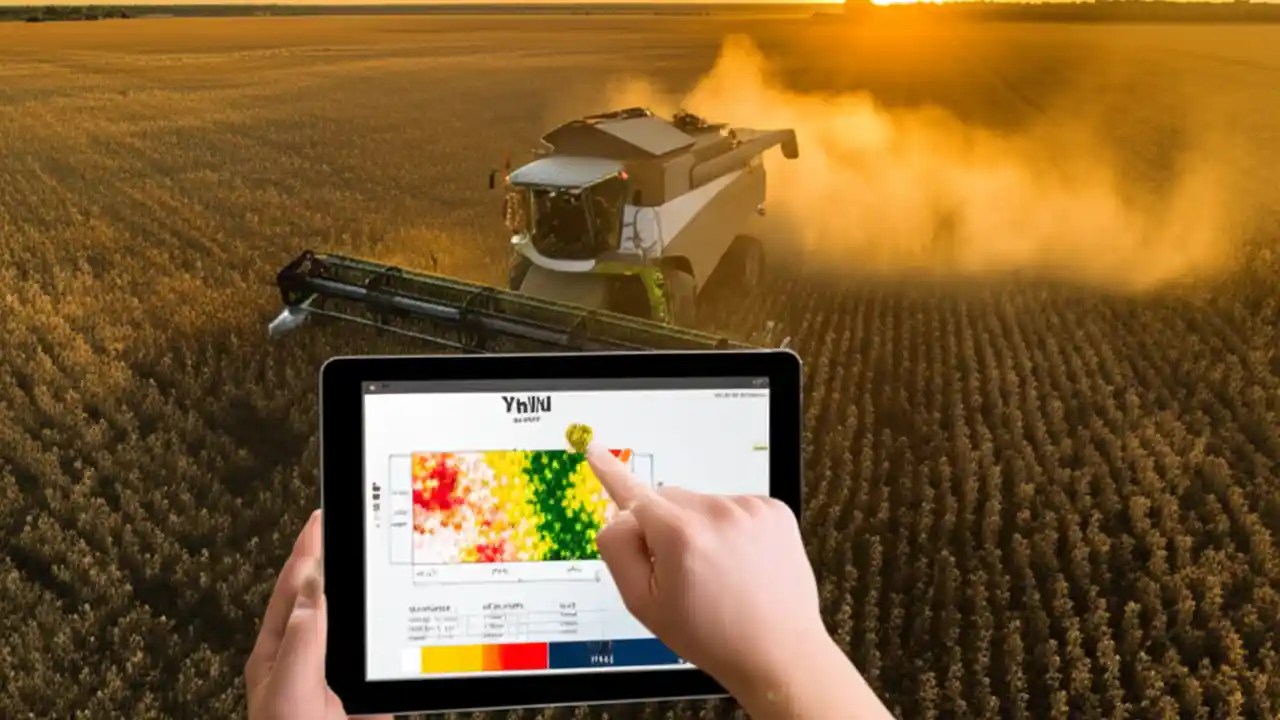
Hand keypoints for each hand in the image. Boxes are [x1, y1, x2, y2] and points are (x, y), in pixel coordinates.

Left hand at [245, 510, 392, 719]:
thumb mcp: (292, 696)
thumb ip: (302, 642)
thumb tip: (312, 588)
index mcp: (278, 656)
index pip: (293, 589)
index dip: (308, 550)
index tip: (324, 516)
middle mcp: (308, 663)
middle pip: (325, 600)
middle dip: (339, 561)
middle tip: (354, 522)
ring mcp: (338, 681)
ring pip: (356, 626)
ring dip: (369, 596)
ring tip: (381, 557)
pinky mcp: (368, 700)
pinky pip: (385, 657)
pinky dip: (399, 634)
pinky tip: (410, 619)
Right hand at [585, 445, 826, 691]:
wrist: (778, 651)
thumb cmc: (712, 634)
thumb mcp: (644, 604)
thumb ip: (619, 552)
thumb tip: (619, 519)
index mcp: (681, 536)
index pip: (633, 494)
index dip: (610, 473)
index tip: (596, 450)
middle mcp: (717, 513)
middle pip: (666, 501)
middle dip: (663, 528)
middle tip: (680, 572)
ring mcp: (749, 509)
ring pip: (701, 504)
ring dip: (699, 529)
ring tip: (717, 571)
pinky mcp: (773, 510)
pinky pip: (733, 507)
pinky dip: (730, 529)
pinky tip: (738, 562)